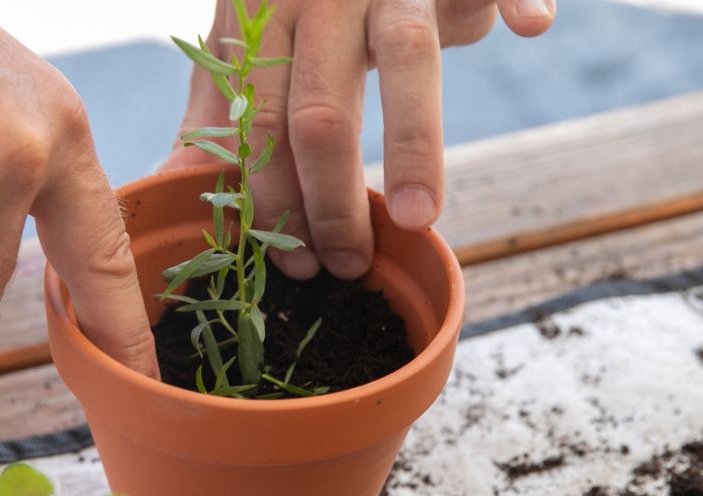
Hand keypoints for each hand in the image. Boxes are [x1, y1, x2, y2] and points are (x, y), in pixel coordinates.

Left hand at [163, 0, 554, 279]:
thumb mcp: (248, 36)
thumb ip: (220, 102)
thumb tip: (170, 178)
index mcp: (263, 15)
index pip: (259, 122)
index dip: (271, 199)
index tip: (288, 261)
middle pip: (320, 107)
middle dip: (330, 199)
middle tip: (347, 264)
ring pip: (400, 57)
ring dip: (413, 143)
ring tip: (416, 217)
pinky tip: (532, 26)